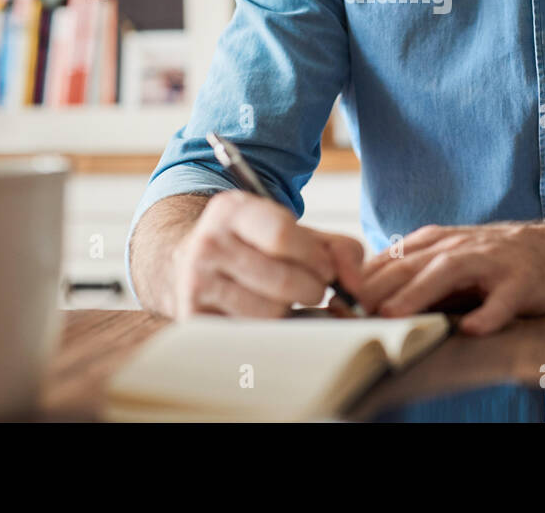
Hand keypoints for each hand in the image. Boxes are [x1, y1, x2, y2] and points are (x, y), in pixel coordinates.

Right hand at [166, 189, 364, 317]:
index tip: (326, 269)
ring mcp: (196, 282)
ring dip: (289, 311)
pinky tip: (267, 315)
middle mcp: (209, 243)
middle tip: (314, 289)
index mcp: (233, 210)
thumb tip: (356, 284)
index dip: (316, 258)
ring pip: (268, 312)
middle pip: (281, 280)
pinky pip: (251, 333)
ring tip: (286, 300)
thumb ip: (337, 249)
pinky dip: (270, 329)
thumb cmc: (254, 247)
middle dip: (312, 289)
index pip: (283, 235)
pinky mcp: (193, 317)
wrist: (188, 262)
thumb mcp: (291, 232)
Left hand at [354, 222, 544, 334]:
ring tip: (393, 315)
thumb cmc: (494, 261)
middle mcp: (458, 247)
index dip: (359, 281)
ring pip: (448, 274)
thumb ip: (411, 276)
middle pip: (410, 265)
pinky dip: (488, 313)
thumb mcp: (448, 260)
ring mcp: (490, 262)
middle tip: (348, 313)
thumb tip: (363, 301)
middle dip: (376, 288)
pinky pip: (503, 299)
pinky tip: (473, 328)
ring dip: (418, 294)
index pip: (389, 261)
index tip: (333, 303)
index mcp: (435, 243)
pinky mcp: (520, 281)